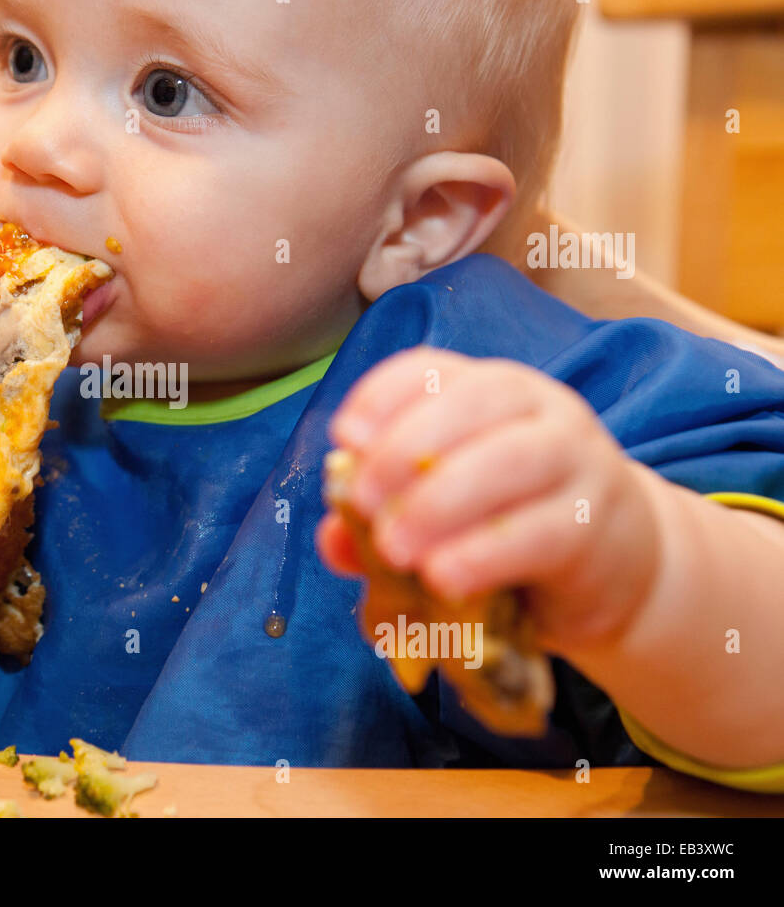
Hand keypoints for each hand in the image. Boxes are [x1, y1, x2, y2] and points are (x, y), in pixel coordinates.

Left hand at [315, 346, 661, 651]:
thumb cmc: (509, 525)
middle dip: (405, 448)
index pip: (432, 370)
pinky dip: (485, 554)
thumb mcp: (439, 518)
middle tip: (364, 501)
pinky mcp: (598, 523)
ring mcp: (576, 459)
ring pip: (511, 460)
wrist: (615, 567)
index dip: (383, 395)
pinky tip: (443, 578)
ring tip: (395, 549)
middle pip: (473, 402)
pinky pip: (542, 530)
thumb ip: (381, 523)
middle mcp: (537, 409)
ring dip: (442, 502)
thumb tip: (332, 541)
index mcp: (486, 392)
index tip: (345, 436)